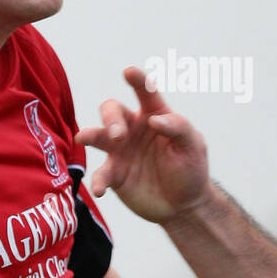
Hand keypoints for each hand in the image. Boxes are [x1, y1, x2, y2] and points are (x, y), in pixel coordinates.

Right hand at [76, 67, 210, 222]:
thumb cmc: (190, 169)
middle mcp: (132, 129)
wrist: (183, 205)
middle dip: (111, 118)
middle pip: (112, 111)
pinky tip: (99, 190)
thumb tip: (154, 120)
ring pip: (97, 136)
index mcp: (155, 116)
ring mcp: (120, 151)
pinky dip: (97, 181)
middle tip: (118, 135)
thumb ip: (178, 127)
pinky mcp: (114, 175)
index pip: (145, 93)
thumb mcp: (193, 146)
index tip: (129, 72)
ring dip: (90, 135)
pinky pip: (100, 174)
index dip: (137, 81)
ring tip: (84, 138)